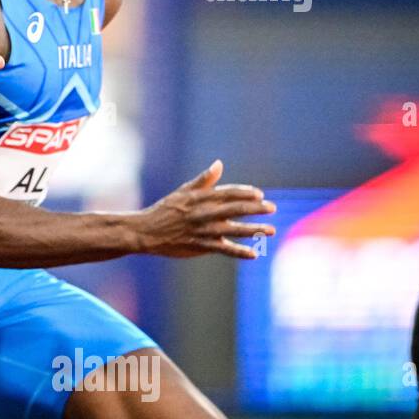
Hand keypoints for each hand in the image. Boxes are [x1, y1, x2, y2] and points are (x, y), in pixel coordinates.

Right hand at [135, 160, 275, 258]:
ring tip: (271, 230)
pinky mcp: (200, 246)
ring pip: (234, 229)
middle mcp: (204, 213)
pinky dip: (239, 252)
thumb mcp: (182, 192)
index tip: (259, 194)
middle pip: (235, 208)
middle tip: (272, 208)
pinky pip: (224, 249)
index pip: (228, 192)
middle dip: (256, 208)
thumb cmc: (165, 210)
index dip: (245, 192)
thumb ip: (203, 180)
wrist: (146, 231)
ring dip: (254, 230)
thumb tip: (219, 164)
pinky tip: (253, 254)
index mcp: (200, 198)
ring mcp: (203, 230)